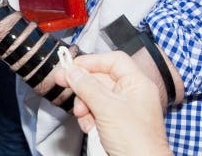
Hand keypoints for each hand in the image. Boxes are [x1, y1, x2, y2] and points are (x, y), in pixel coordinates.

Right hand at [53, 52, 170, 155]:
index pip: (114, 61)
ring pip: (95, 97)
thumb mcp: (107, 108)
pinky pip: (96, 113)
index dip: (92, 61)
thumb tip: (73, 71)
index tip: (72, 65)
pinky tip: (89, 127)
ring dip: (84, 105)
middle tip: (63, 83)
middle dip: (84, 86)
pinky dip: (89, 118)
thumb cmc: (136, 140)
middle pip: (101, 79)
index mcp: (138, 84)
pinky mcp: (115, 124)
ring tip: (82, 115)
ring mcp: (123, 110)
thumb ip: (88, 87)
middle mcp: (131, 94)